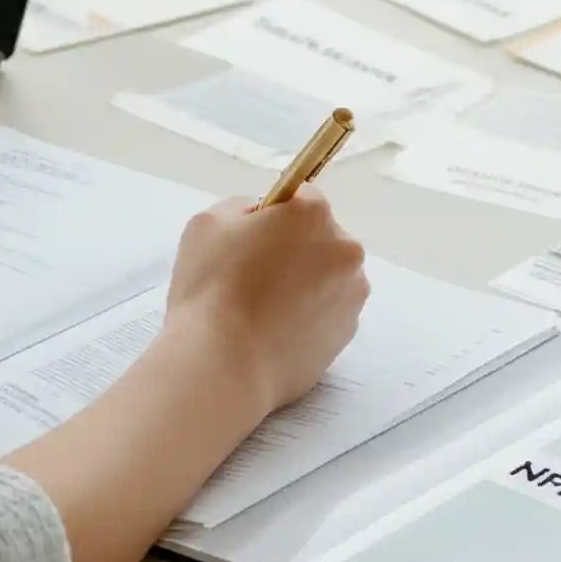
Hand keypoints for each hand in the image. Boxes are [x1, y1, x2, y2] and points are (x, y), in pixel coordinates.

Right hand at [161, 186, 369, 411]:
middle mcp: (345, 250)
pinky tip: (275, 332)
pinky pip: (328, 314)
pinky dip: (309, 317)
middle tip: (254, 276)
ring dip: (306, 284)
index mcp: (314, 215)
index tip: (253, 238)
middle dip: (295, 249)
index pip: (303, 197)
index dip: (275, 215)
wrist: (224, 364)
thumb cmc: (212, 287)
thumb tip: (263, 218)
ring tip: (264, 310)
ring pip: (328, 277)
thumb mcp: (209, 223)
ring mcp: (351, 296)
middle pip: (321, 238)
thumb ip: (244, 207)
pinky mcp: (347, 335)